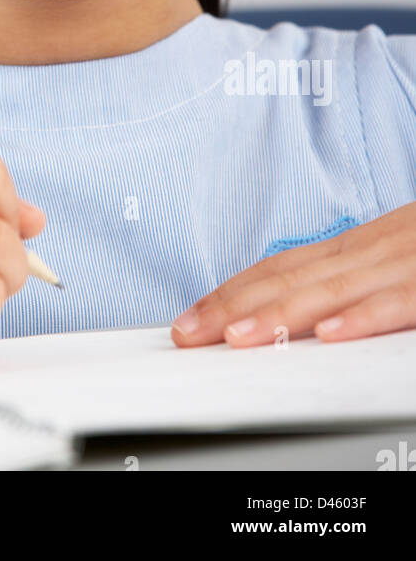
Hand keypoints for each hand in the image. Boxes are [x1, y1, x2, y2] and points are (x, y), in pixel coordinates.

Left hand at [170, 203, 415, 347]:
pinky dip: (365, 315)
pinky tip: (332, 333)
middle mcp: (376, 249)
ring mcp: (409, 262)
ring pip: (336, 290)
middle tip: (188, 332)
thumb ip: (355, 278)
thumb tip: (310, 311)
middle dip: (234, 304)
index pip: (284, 267)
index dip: (234, 290)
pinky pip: (402, 301)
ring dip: (282, 314)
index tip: (192, 317)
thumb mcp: (395, 257)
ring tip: (236, 335)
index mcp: (362, 246)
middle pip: (293, 277)